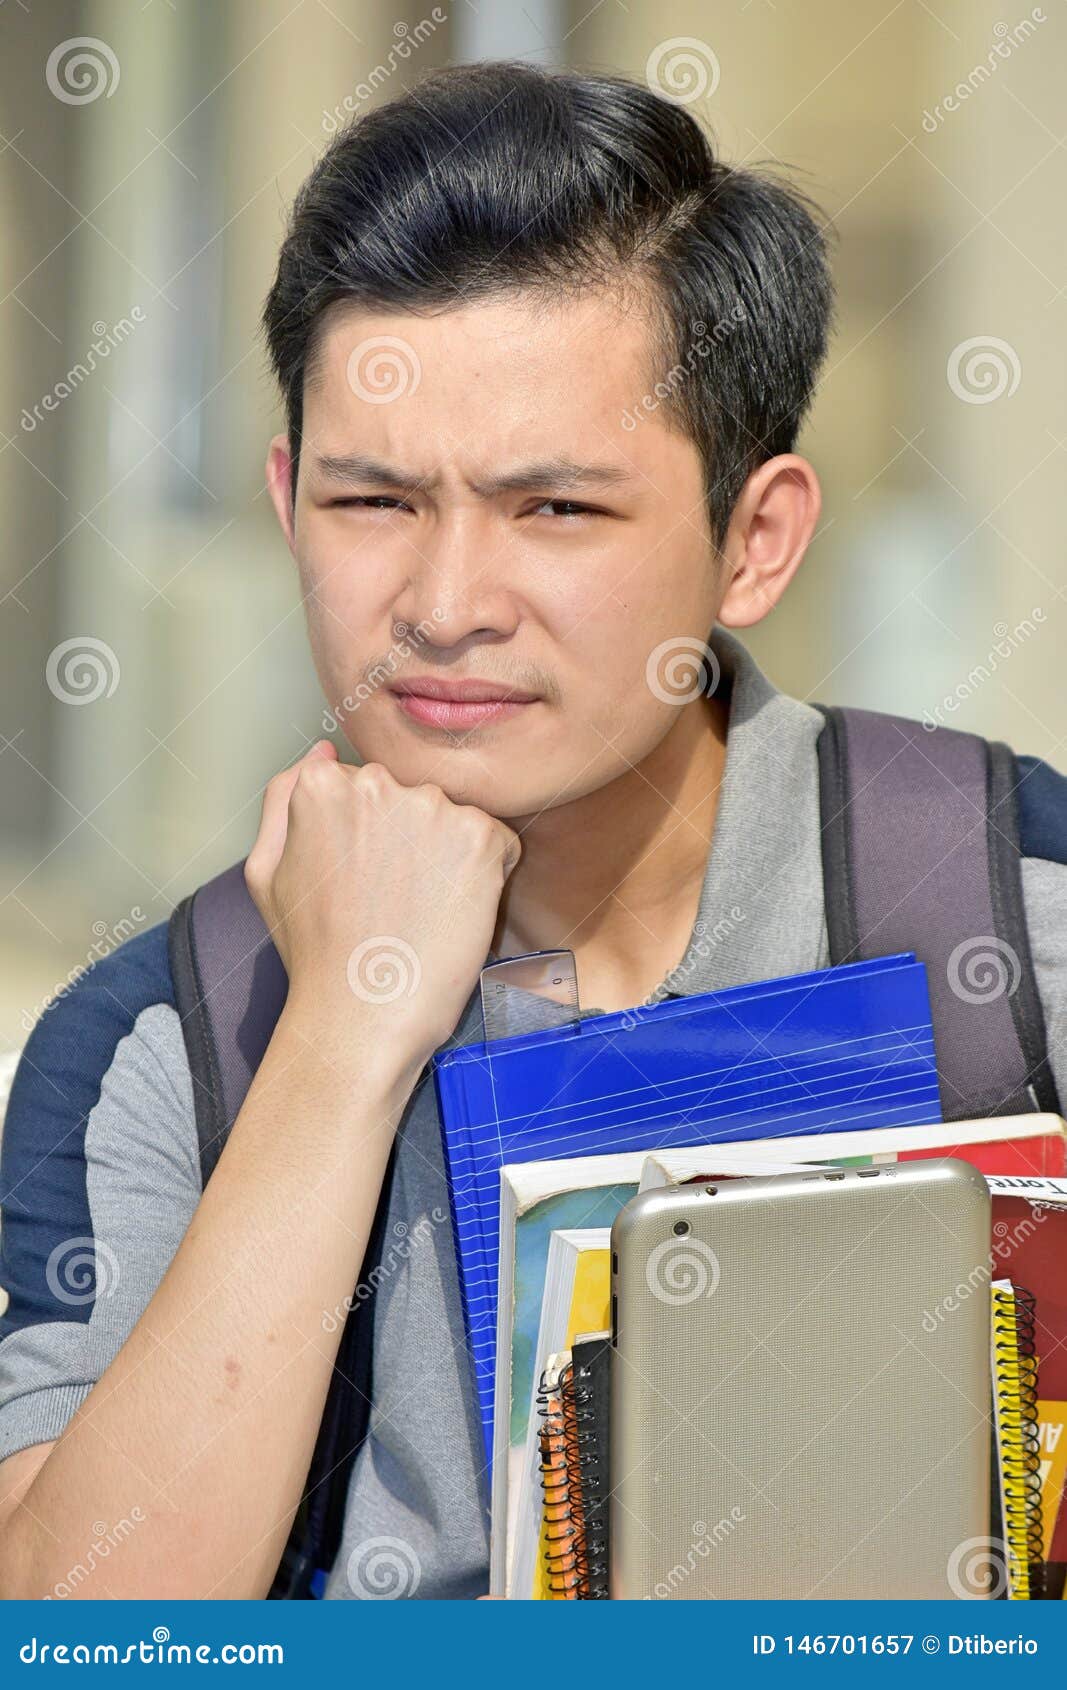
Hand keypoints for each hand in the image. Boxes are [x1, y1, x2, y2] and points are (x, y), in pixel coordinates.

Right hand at [245, 742, 521, 1072]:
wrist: (361, 1015)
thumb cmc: (313, 952)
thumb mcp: (267, 871)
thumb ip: (284, 799)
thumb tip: (323, 752)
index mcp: (323, 785)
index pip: (368, 787)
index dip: (373, 838)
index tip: (367, 880)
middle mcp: (378, 782)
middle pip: (414, 796)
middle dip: (414, 838)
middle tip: (397, 900)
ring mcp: (431, 806)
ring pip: (456, 817)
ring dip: (451, 855)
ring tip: (425, 910)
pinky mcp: (479, 836)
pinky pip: (498, 841)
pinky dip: (489, 874)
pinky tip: (457, 913)